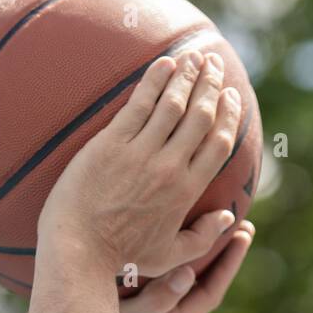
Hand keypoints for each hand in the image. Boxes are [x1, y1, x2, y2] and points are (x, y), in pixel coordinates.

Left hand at [36, 49, 242, 279]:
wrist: (79, 248)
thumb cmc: (122, 256)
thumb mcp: (170, 256)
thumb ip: (203, 237)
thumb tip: (229, 218)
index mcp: (186, 191)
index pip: (218, 144)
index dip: (229, 116)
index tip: (233, 96)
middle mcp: (169, 167)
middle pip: (200, 117)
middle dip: (212, 86)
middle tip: (217, 65)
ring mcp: (140, 152)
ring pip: (173, 104)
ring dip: (189, 76)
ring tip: (196, 56)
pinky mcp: (111, 143)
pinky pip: (139, 104)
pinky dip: (154, 81)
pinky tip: (164, 63)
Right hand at [119, 220, 253, 312]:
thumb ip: (155, 300)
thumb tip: (187, 275)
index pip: (208, 292)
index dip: (229, 264)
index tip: (243, 235)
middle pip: (204, 283)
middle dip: (223, 254)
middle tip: (242, 223)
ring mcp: (150, 310)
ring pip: (185, 277)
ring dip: (202, 252)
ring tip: (216, 224)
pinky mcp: (133, 299)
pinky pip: (163, 273)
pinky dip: (175, 253)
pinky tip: (173, 232)